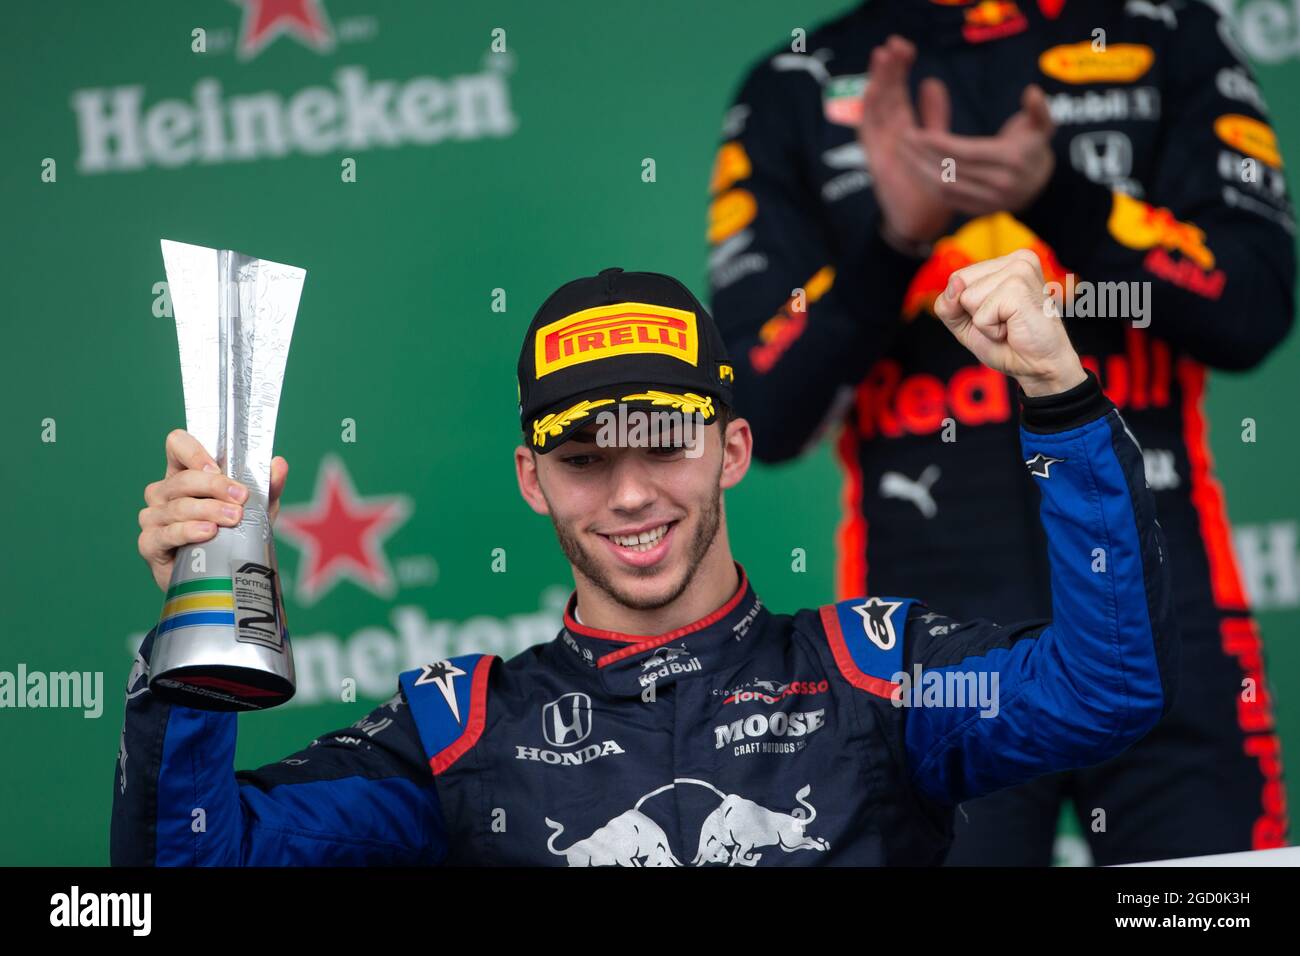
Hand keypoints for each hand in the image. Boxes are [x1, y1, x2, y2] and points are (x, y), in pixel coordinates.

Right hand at [138, 429, 288, 591]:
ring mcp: (154, 518)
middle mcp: (164, 492)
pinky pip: (165, 534)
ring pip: (176, 506)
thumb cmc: (234, 535)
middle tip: (241, 498)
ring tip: (233, 518)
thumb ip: (268, 486)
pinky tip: (207, 532)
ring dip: (208, 510)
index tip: (218, 467)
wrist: (221, 576)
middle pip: (181, 479)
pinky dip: (188, 531)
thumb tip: (279, 463)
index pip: (177, 445)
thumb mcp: (257, 508)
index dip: (194, 451)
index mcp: (184, 473)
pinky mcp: (150, 544)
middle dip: (214, 486)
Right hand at [859, 35, 952, 243]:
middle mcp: (889, 135)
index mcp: (904, 130)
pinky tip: (874, 89)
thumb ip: (934, 116)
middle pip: (885, 96)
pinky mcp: (875, 160)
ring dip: (878, 82)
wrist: (921, 222)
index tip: (905, 48)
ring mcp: (880, 147)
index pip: (899, 93)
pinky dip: (869, 111)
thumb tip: (931, 82)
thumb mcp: (937, 143)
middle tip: (894, 43)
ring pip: (875, 108)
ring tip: (883, 57)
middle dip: (888, 69)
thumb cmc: (930, 188)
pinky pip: (868, 131)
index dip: (900, 70)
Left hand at [898, 84, 1055, 216]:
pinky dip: (928, 184)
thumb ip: (1038, 109)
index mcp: (1011, 160)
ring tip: (903, 153)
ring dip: (920, 171)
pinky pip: (947, 199)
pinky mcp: (979, 211)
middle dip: (923, 155)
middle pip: (952, 171)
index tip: (918, 133)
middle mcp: (1000, 184)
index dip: (940, 144)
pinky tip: (914, 168)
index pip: (967, 153)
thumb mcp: (1041, 125)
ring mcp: (989, 201)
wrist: (1042, 185)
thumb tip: (1031, 92)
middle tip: (902, 139)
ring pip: (945, 188)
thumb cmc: (1033, 146)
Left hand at [932, 249, 1085, 396]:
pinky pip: (979, 315)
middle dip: (973, 312)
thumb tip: (954, 283)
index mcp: (1007, 262)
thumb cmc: (1008, 344)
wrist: (1040, 366)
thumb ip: (949, 304)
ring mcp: (1020, 270)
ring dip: (983, 322)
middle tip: (1004, 322)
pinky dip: (991, 330)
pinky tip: (1014, 328)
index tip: (995, 316)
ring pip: (967, 297)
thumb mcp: (966, 323)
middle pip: (959, 282)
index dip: (965, 306)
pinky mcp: (1018, 288)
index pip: (958, 277)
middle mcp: (1017, 260)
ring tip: (1010, 325)